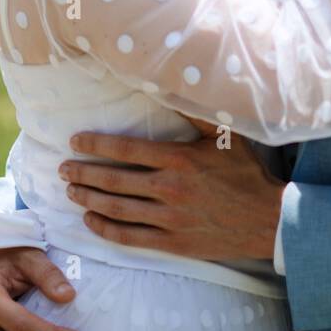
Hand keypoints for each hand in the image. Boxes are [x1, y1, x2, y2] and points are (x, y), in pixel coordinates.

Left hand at [60, 128, 285, 261]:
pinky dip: (105, 228)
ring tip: (71, 191)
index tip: (74, 142)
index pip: (126, 150)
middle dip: (83, 173)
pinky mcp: (173, 243)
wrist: (269, 220)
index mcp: (179, 159)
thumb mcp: (225, 137)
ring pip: (116, 209)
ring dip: (88, 199)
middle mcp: (170, 189)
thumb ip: (196, 113)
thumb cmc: (246, 175)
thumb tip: (169, 87)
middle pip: (113, 180)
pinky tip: (90, 220)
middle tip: (62, 168)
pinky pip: (129, 237)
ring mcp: (170, 218)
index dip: (95, 145)